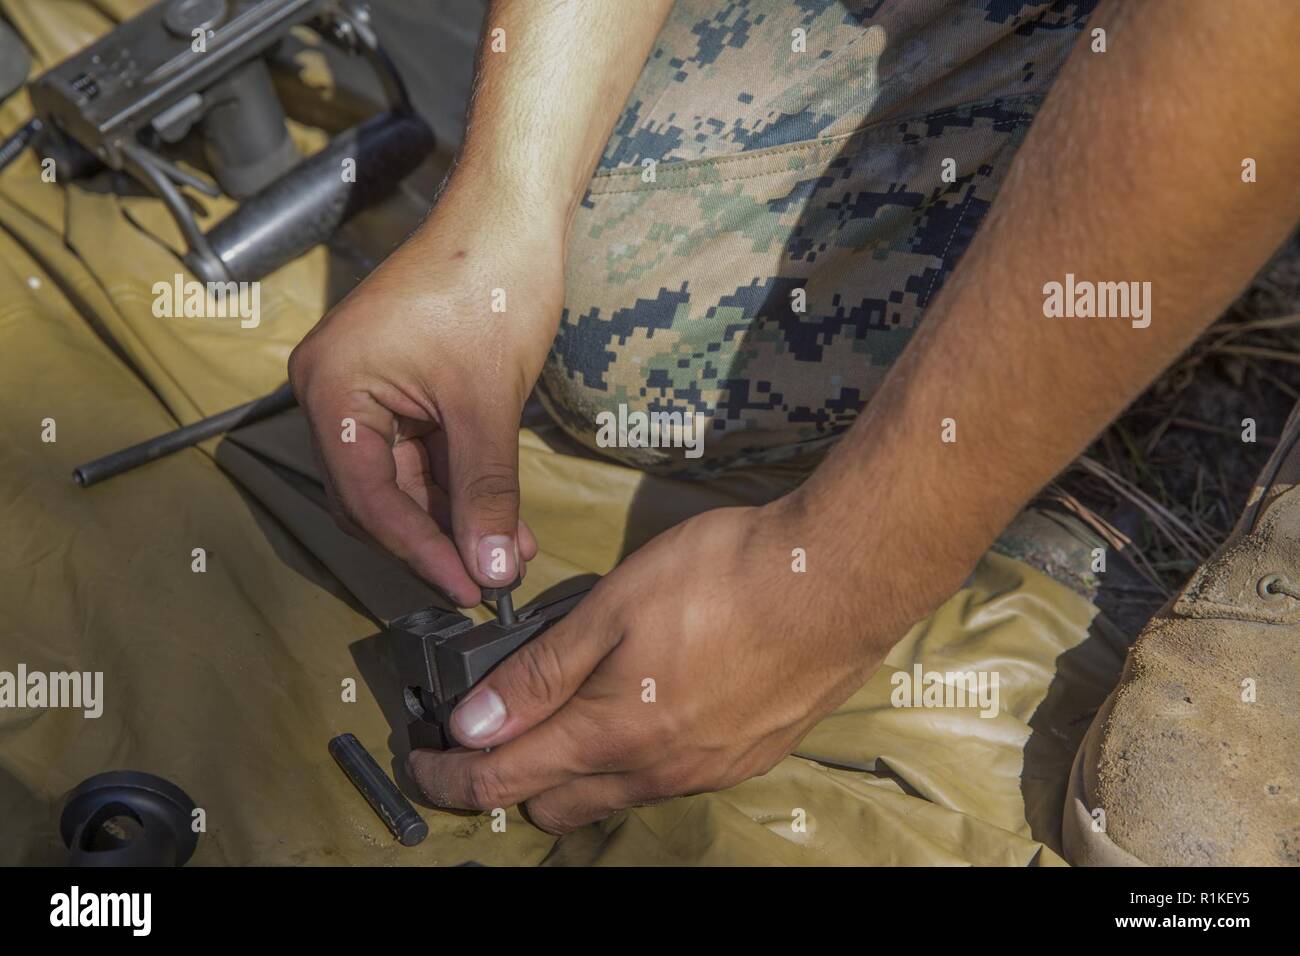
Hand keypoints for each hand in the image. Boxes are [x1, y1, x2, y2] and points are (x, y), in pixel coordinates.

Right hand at [288, 191, 562, 603]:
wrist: (512, 215)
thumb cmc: (489, 285)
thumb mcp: (487, 404)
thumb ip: (485, 492)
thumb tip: (492, 569)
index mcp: (331, 389)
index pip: (368, 498)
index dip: (420, 551)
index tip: (468, 589)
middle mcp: (331, 390)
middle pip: (377, 496)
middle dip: (439, 537)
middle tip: (490, 576)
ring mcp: (362, 387)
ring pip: (402, 479)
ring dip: (455, 515)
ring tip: (508, 550)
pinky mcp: (396, 383)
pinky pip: (419, 451)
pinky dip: (458, 482)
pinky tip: (499, 515)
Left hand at [406, 496, 935, 832]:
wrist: (838, 579)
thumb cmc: (722, 575)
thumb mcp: (613, 606)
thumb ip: (541, 672)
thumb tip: (474, 724)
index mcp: (610, 733)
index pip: (502, 782)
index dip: (449, 778)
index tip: (423, 763)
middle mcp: (655, 771)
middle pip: (554, 806)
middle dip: (510, 781)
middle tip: (494, 732)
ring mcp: (705, 771)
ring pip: (614, 796)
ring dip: (576, 771)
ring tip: (572, 715)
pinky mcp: (748, 758)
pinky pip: (668, 779)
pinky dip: (634, 760)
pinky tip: (648, 707)